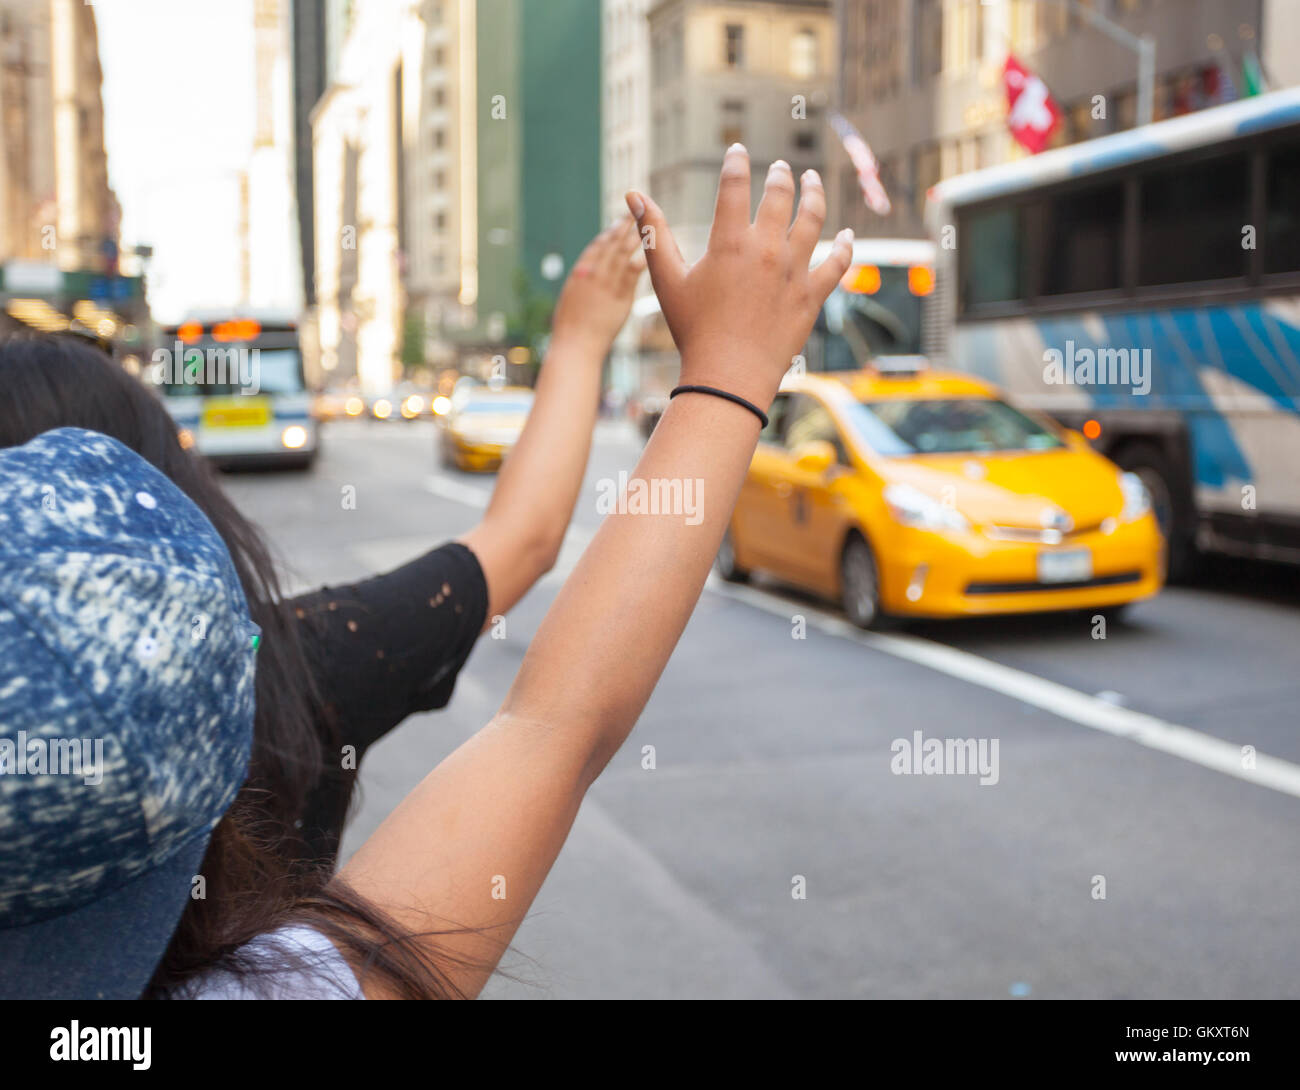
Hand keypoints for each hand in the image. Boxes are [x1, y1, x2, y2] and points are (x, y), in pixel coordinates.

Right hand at [549, 216, 644, 353]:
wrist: (575, 346)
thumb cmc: (570, 332)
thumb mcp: (571, 304)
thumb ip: (583, 290)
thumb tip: (589, 286)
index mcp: (579, 274)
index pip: (596, 247)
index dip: (609, 233)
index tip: (618, 223)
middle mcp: (593, 274)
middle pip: (612, 244)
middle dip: (625, 227)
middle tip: (637, 214)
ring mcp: (606, 284)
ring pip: (624, 253)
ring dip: (636, 236)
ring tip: (649, 225)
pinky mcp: (620, 297)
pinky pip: (634, 272)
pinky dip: (643, 258)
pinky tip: (655, 250)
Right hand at [626, 145, 852, 409]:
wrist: (729, 377)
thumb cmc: (693, 331)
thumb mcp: (667, 281)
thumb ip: (652, 233)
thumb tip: (632, 195)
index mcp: (730, 242)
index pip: (735, 185)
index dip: (736, 162)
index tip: (738, 150)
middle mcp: (766, 250)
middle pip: (780, 196)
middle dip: (780, 176)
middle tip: (780, 168)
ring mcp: (793, 272)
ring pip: (813, 219)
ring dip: (814, 195)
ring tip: (813, 181)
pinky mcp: (811, 296)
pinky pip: (836, 264)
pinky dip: (844, 246)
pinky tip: (847, 235)